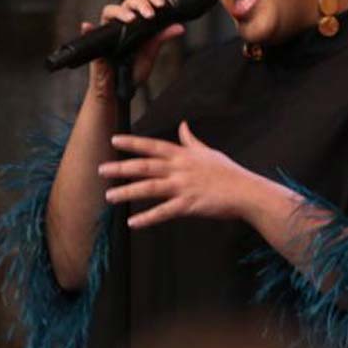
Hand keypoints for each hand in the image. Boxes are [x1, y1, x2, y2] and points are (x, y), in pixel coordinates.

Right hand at [87, 0, 185, 100]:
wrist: (121, 91)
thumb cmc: (134, 70)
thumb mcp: (150, 53)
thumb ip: (160, 38)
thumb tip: (179, 27)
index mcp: (137, 23)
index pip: (143, 1)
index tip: (162, 4)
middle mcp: (122, 23)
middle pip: (128, 1)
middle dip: (140, 3)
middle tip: (150, 14)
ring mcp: (108, 32)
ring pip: (110, 11)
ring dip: (120, 12)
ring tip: (130, 19)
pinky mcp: (97, 45)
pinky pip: (89, 34)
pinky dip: (88, 28)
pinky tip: (88, 26)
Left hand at [100, 121, 252, 227]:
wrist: (246, 192)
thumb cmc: (229, 173)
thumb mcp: (209, 152)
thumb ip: (191, 141)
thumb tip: (183, 125)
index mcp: (184, 155)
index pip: (153, 146)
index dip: (133, 143)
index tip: (114, 140)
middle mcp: (180, 169)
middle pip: (145, 166)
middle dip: (121, 167)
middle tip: (102, 169)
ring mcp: (184, 187)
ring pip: (150, 188)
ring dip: (128, 192)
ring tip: (110, 196)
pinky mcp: (189, 205)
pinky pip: (164, 212)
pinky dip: (147, 218)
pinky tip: (133, 222)